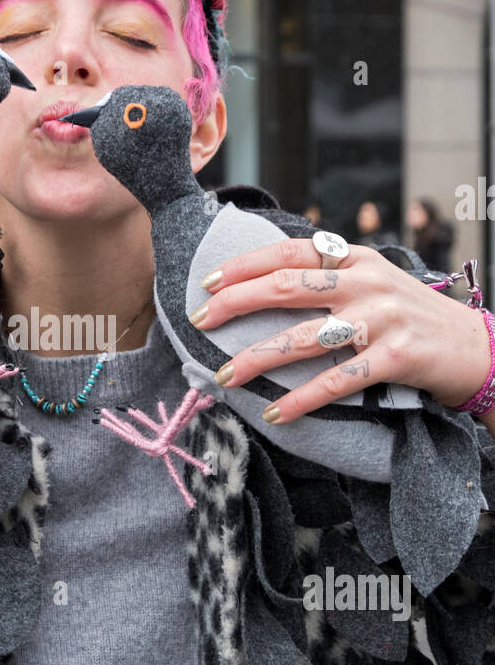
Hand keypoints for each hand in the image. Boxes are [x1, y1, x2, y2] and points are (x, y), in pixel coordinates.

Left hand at [187, 237, 491, 423]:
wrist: (477, 347)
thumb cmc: (414, 318)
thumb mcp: (375, 282)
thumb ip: (331, 277)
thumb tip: (266, 283)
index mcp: (356, 259)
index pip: (291, 251)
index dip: (245, 265)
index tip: (207, 282)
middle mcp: (366, 282)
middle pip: (287, 286)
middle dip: (236, 303)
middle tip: (198, 320)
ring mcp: (382, 318)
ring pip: (304, 337)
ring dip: (256, 358)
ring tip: (223, 375)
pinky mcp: (396, 356)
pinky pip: (338, 380)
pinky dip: (301, 400)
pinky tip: (274, 413)